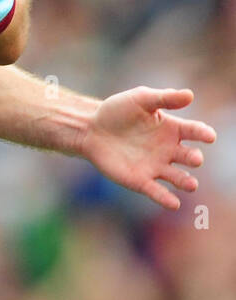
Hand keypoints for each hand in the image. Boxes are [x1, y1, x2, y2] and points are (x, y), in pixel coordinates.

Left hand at [78, 88, 216, 210]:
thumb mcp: (140, 99)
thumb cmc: (117, 111)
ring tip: (191, 185)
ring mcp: (156, 167)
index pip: (194, 131)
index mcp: (172, 129)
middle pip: (189, 157)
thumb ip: (164, 98)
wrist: (91, 129)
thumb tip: (190, 95)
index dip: (203, 133)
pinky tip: (174, 203)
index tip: (209, 136)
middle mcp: (169, 150)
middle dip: (195, 159)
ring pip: (178, 178)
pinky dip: (166, 199)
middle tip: (195, 159)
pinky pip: (157, 192)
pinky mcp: (140, 181)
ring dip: (186, 182)